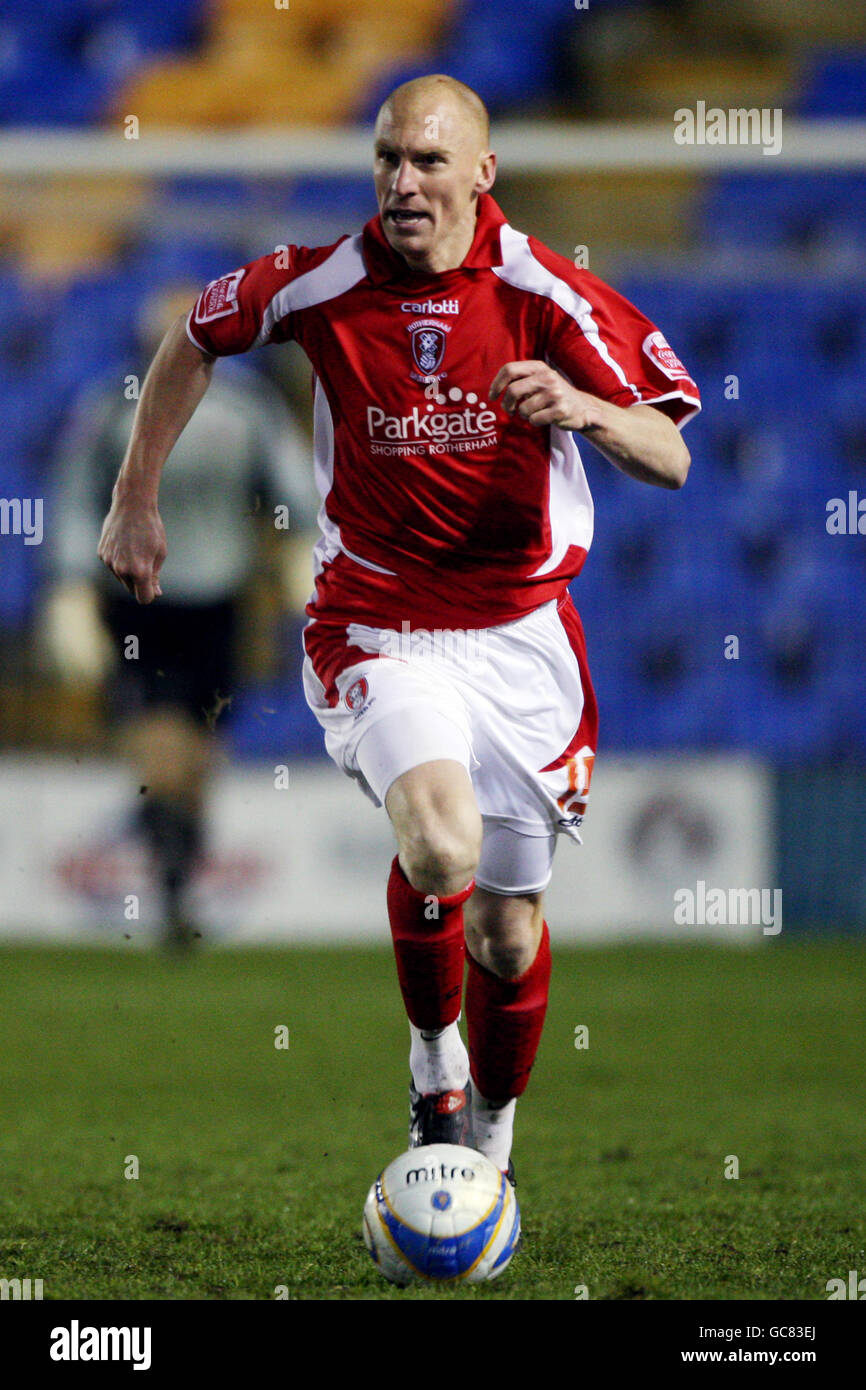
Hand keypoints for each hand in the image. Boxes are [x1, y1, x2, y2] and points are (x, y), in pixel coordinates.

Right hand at [97, 492, 165, 603]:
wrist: (132, 505)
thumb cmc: (151, 528)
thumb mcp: (160, 553)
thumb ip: (155, 576)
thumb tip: (156, 593)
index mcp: (139, 571)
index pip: (144, 598)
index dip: (151, 593)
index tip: (154, 584)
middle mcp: (121, 569)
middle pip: (132, 589)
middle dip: (140, 583)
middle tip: (147, 562)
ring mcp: (109, 562)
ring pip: (121, 578)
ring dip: (129, 571)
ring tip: (136, 549)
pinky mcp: (101, 554)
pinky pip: (112, 566)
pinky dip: (119, 560)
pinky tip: (125, 544)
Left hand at [490, 361, 604, 430]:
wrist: (582, 408)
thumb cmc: (553, 395)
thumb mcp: (540, 379)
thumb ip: (521, 379)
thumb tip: (494, 390)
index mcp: (539, 367)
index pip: (509, 369)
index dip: (496, 384)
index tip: (492, 396)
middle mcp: (547, 377)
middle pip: (512, 390)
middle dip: (506, 404)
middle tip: (509, 410)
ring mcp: (555, 393)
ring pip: (523, 409)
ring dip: (524, 415)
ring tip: (534, 412)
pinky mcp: (560, 410)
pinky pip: (534, 420)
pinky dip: (534, 422)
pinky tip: (544, 418)